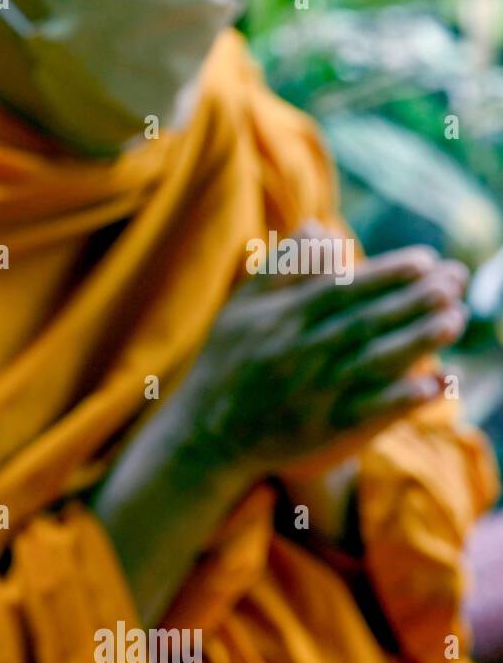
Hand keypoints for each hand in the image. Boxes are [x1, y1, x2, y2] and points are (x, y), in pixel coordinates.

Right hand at [169, 227, 466, 484]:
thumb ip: (283, 267)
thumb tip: (324, 228)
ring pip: (372, 362)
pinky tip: (434, 383)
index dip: (386, 274)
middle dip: (414, 300)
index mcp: (281, 321)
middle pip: (365, 321)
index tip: (425, 261)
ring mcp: (312, 394)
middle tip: (455, 281)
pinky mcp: (323, 432)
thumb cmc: (227, 363)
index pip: (342, 290)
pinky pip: (369, 413)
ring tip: (453, 319)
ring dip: (417, 341)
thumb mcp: (242, 309)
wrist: (206, 434)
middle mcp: (299, 354)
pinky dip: (402, 398)